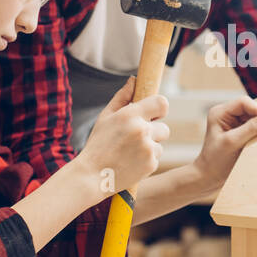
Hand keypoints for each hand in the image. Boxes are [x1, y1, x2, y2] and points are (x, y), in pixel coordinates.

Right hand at [76, 76, 169, 192]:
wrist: (92, 175)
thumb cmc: (98, 144)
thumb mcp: (106, 117)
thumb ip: (122, 97)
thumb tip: (133, 80)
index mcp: (131, 115)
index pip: (162, 103)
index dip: (160, 108)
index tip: (154, 114)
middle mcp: (142, 130)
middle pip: (164, 127)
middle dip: (154, 132)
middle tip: (135, 139)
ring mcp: (148, 148)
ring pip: (160, 143)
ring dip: (150, 146)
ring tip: (129, 152)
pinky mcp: (151, 164)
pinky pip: (156, 157)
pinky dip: (147, 160)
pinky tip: (130, 162)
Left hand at [193, 95, 256, 190]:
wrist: (209, 176)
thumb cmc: (216, 160)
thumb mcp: (233, 143)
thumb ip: (250, 129)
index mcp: (220, 113)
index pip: (243, 102)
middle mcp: (228, 114)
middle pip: (251, 104)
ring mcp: (235, 121)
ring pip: (255, 111)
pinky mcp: (242, 129)